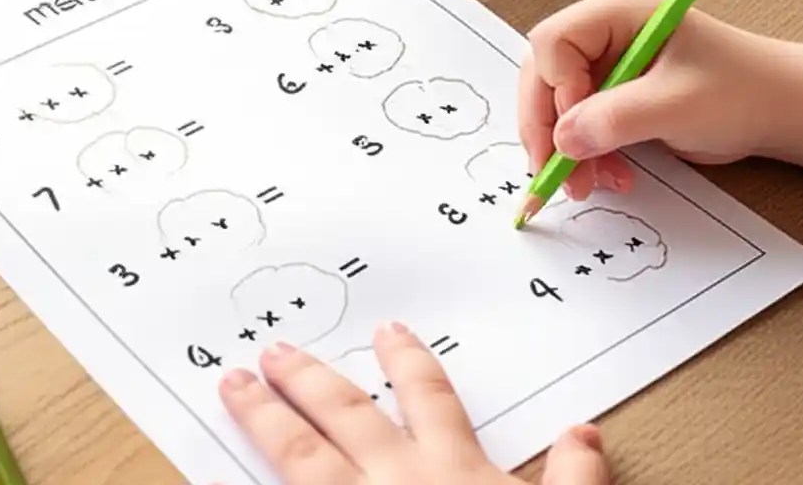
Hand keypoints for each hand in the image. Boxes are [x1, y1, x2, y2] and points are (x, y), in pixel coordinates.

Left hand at [218, 321, 609, 483]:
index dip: (406, 362)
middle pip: (343, 413)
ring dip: (264, 417)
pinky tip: (218, 477)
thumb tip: (584, 430)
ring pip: (299, 455)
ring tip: (232, 385)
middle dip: (307, 377)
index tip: (386, 332)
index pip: (428, 399)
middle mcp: (396, 481)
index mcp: (453, 472)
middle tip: (273, 349)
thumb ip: (575, 479)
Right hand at [518, 0, 780, 199]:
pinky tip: (610, 175)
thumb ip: (617, 119)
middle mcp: (602, 31)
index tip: (577, 131)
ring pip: (553, 105)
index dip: (557, 90)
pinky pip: (574, 124)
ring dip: (565, 149)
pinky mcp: (609, 93)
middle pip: (543, 76)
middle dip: (548, 129)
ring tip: (590, 185)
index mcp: (618, 12)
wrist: (776, 111)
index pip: (554, 43)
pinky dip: (584, 155)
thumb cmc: (742, 91)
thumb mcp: (678, 105)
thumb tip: (563, 141)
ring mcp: (604, 62)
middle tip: (557, 175)